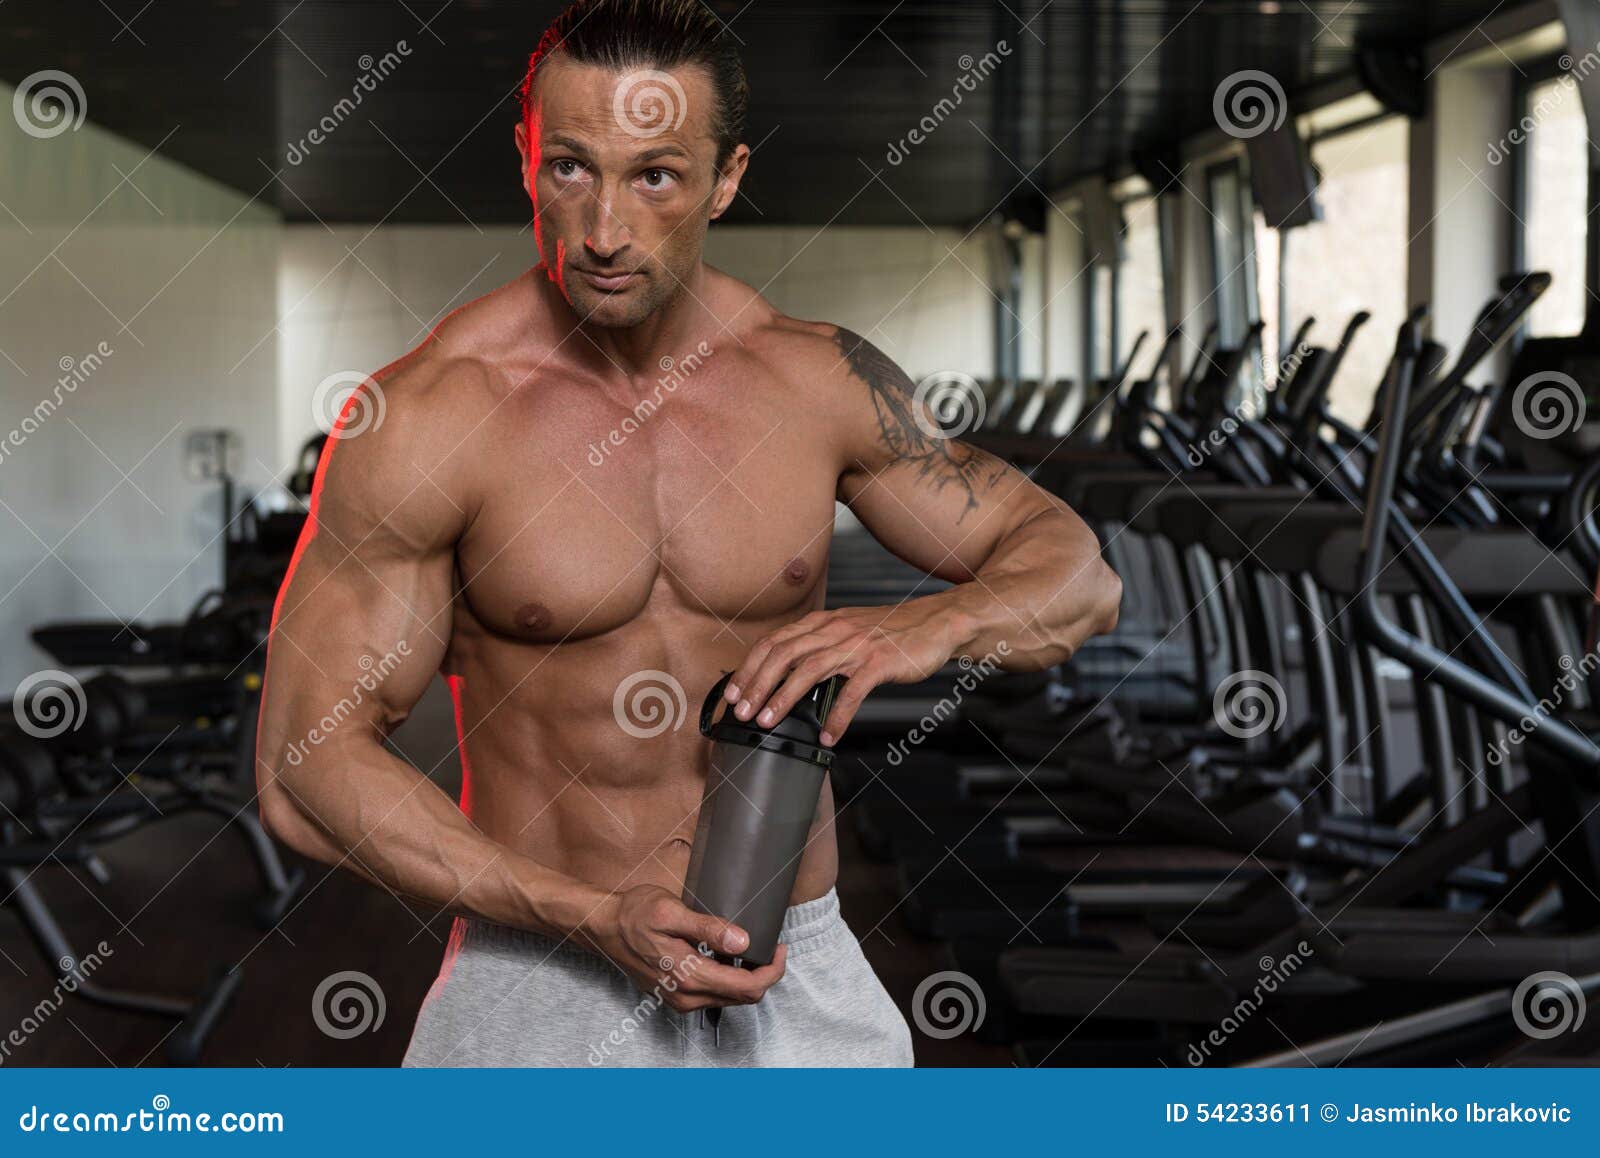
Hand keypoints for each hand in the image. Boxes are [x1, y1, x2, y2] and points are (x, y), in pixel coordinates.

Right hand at [593, 885, 787, 1011]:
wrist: (603, 928)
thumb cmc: (634, 915)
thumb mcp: (672, 913)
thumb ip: (709, 929)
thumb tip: (743, 941)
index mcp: (690, 977)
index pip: (748, 987)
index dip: (773, 970)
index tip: (780, 947)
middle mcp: (687, 997)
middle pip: (744, 998)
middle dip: (764, 974)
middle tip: (772, 946)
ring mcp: (680, 1000)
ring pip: (730, 999)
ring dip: (748, 978)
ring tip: (753, 949)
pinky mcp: (676, 997)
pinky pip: (714, 995)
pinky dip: (730, 980)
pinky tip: (728, 957)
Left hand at [725, 599, 964, 744]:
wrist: (936, 623)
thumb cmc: (893, 633)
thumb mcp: (849, 631)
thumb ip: (821, 647)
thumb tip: (790, 676)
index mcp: (823, 622)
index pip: (774, 642)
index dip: (749, 667)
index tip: (733, 693)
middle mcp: (834, 630)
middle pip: (783, 654)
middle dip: (756, 684)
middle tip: (741, 712)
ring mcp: (857, 646)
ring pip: (809, 670)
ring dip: (783, 698)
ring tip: (768, 721)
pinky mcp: (880, 663)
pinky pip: (852, 693)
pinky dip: (837, 717)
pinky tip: (828, 736)